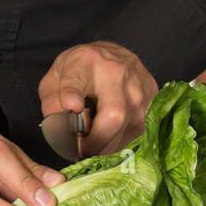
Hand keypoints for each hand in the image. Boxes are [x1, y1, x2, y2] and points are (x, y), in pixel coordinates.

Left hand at [38, 40, 158, 155]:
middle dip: (95, 141)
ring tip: (93, 137)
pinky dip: (118, 141)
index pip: (78, 80)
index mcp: (85, 62)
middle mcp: (116, 74)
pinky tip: (109, 134)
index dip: (73, 94)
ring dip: (105, 144)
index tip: (72, 105)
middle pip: (113, 115)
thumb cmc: (81, 70)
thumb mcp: (56, 77)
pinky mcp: (152, 104)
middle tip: (81, 149)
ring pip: (124, 131)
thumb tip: (58, 128)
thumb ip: (52, 101)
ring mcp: (138, 89)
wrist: (114, 56)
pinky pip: (135, 134)